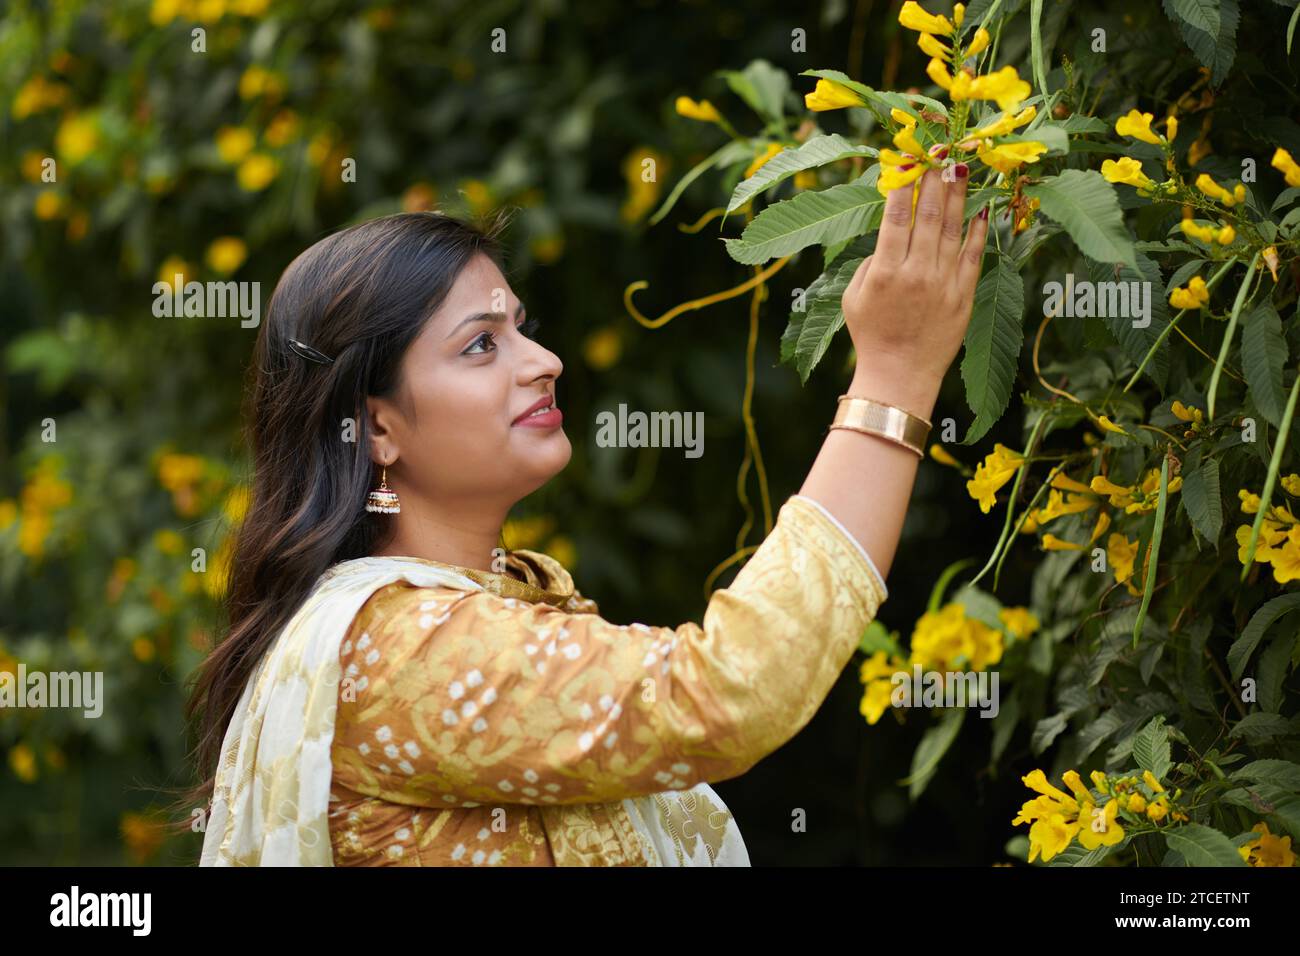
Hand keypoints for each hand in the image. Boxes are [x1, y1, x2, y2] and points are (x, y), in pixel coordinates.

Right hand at [840, 166, 988, 404]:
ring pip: (953, 229)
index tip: (908, 162)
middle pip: (927, 215)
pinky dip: (979, 230)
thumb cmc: (871, 335)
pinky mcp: (963, 296)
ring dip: (958, 195)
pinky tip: (982, 208)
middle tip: (939, 154)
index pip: (895, 216)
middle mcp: (916, 273)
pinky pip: (974, 256)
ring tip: (961, 168)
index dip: (903, 185)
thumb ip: (870, 262)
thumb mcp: (853, 297)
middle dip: (934, 180)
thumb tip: (891, 235)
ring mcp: (943, 284)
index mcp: (885, 271)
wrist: (900, 375)